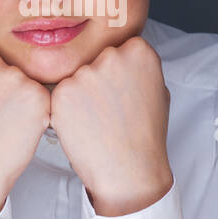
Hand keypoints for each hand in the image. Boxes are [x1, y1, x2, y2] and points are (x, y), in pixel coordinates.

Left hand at [49, 36, 172, 215]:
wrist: (129, 170)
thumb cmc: (146, 134)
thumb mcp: (157, 90)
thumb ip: (137, 67)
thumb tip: (123, 55)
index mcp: (138, 50)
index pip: (117, 48)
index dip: (116, 73)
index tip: (121, 91)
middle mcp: (111, 56)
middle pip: (94, 60)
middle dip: (96, 80)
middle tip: (108, 109)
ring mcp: (85, 73)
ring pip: (75, 77)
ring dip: (80, 95)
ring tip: (98, 120)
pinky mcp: (62, 92)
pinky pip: (60, 94)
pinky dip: (66, 109)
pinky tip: (83, 126)